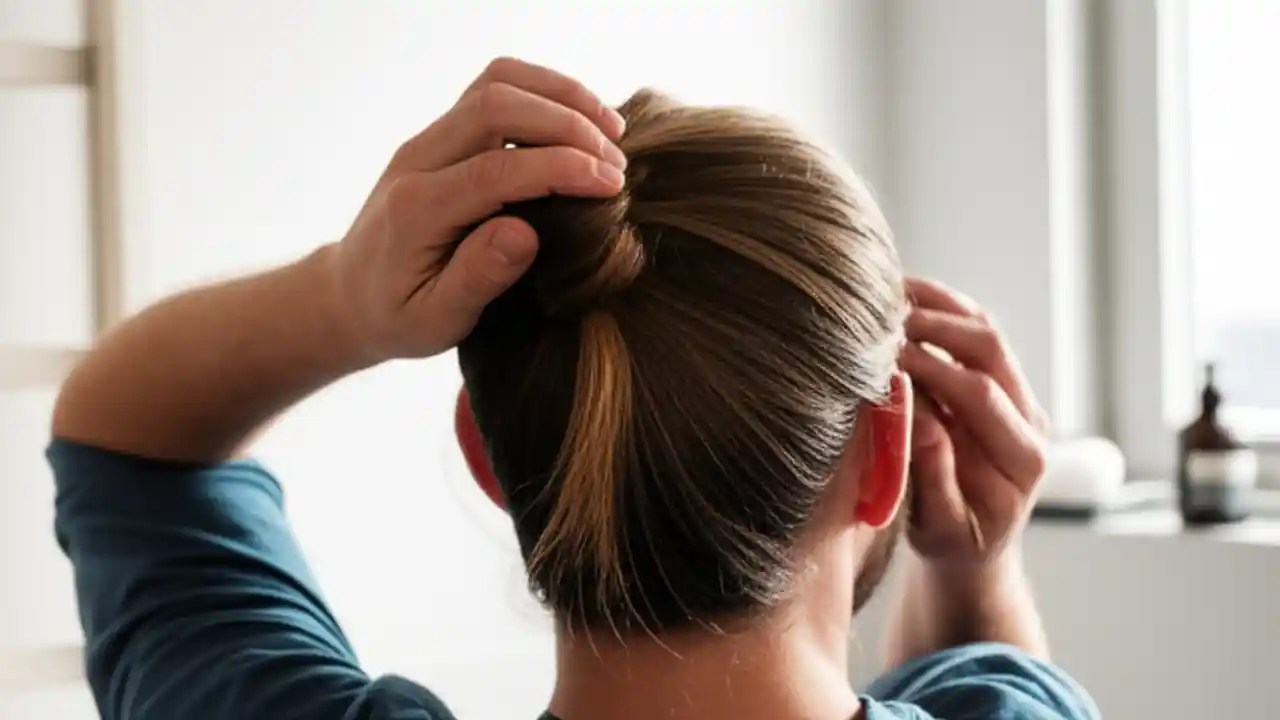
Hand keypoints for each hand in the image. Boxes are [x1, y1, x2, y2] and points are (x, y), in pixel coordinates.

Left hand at [326, 57, 627, 362]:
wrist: (350, 295)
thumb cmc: (397, 315)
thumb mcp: (435, 321)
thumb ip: (478, 278)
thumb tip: (526, 234)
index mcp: (416, 210)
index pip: (496, 170)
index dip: (562, 169)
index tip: (612, 186)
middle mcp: (418, 161)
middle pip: (495, 105)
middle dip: (567, 124)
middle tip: (617, 163)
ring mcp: (428, 139)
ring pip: (496, 83)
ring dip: (560, 96)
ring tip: (611, 131)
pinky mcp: (442, 132)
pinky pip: (494, 88)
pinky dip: (543, 92)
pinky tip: (580, 122)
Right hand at [899, 278, 1050, 572]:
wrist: (974, 546)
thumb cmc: (952, 544)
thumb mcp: (938, 529)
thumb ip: (934, 479)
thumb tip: (918, 422)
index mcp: (1023, 459)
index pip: (981, 394)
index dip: (932, 368)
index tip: (885, 358)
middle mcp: (1030, 420)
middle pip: (990, 349)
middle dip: (935, 326)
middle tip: (882, 318)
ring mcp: (1017, 397)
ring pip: (984, 331)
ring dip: (937, 307)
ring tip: (889, 292)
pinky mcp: (997, 384)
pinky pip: (972, 333)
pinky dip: (939, 310)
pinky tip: (901, 297)